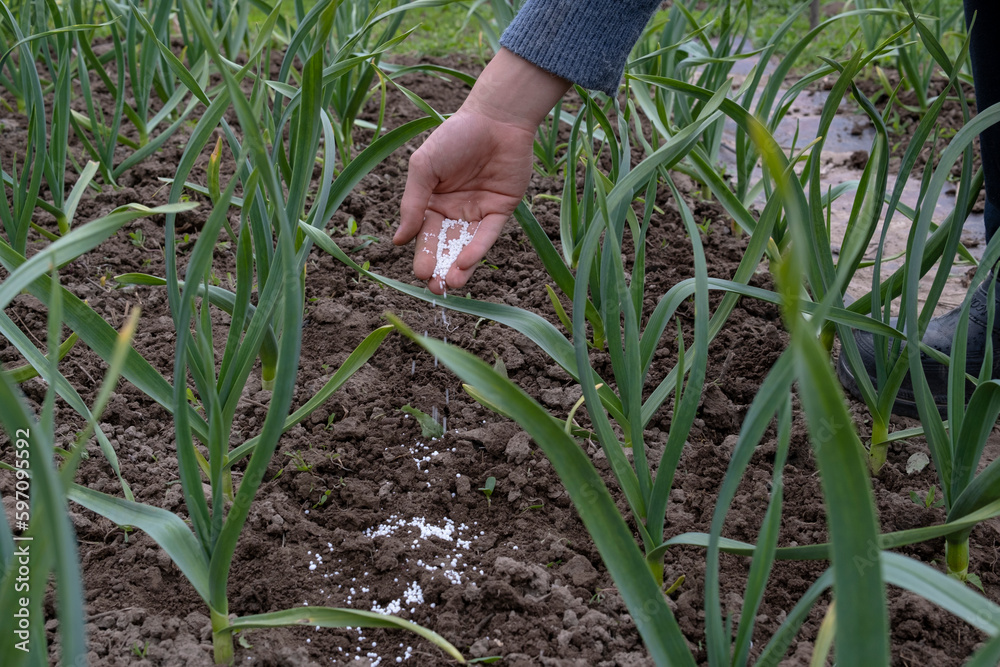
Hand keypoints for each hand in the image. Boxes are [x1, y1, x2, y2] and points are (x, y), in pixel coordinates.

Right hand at [394, 48, 569, 294]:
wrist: (495, 118)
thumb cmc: (454, 137)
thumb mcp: (424, 167)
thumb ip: (412, 204)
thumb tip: (398, 241)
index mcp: (432, 202)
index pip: (425, 235)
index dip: (423, 255)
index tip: (420, 273)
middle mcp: (454, 211)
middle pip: (446, 246)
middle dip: (440, 268)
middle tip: (434, 288)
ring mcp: (478, 212)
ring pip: (467, 246)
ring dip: (459, 267)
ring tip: (450, 285)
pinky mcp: (500, 210)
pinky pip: (488, 234)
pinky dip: (477, 249)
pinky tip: (466, 263)